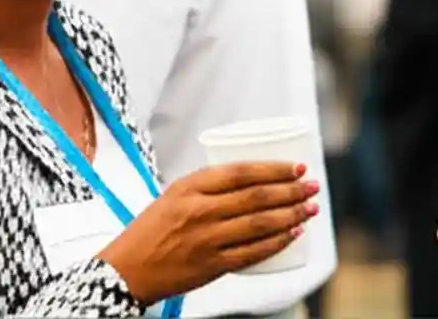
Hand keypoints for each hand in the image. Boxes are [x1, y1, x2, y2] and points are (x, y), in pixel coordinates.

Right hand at [97, 162, 319, 304]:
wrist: (126, 271)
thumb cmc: (150, 231)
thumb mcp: (174, 195)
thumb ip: (210, 187)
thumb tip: (255, 179)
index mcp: (189, 188)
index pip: (241, 173)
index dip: (274, 169)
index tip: (296, 167)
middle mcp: (199, 211)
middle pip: (257, 197)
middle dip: (291, 190)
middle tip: (311, 186)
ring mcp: (207, 240)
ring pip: (260, 224)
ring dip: (291, 214)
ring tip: (310, 208)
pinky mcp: (212, 266)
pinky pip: (253, 252)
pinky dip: (277, 242)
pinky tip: (293, 234)